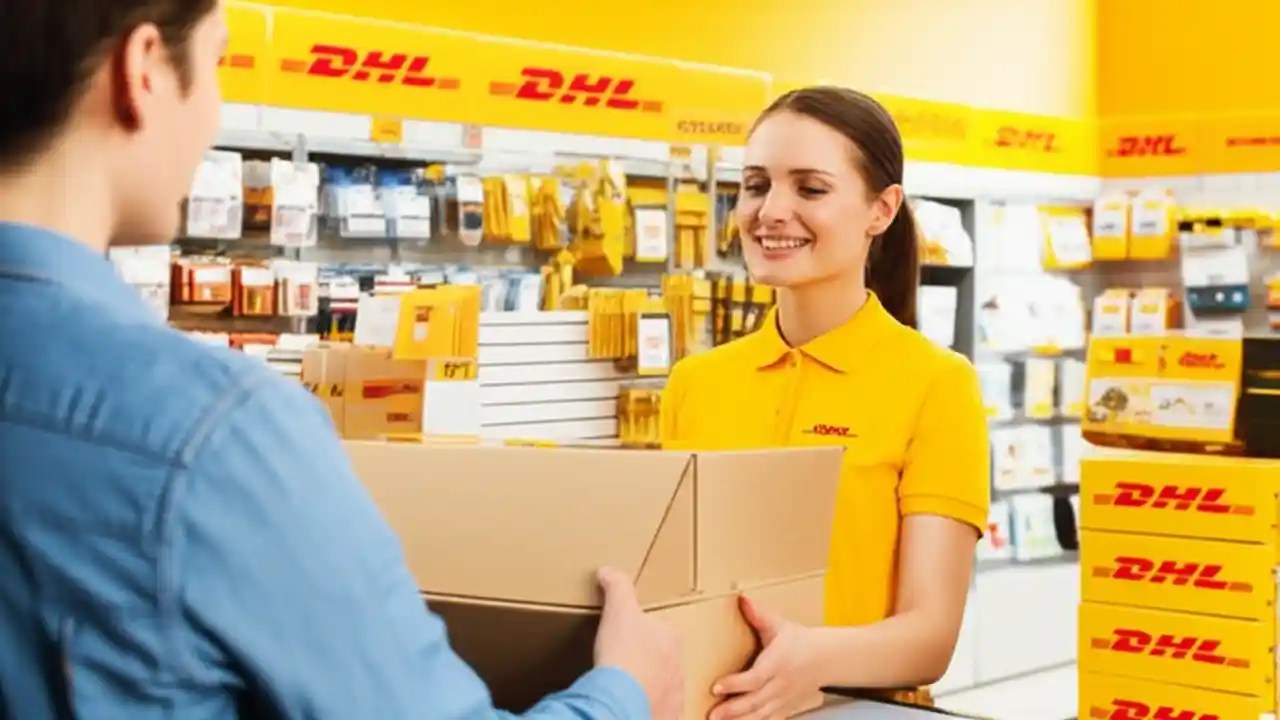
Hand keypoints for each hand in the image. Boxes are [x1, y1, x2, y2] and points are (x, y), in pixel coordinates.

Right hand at [594, 567, 683, 719]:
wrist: (622, 700)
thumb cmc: (624, 654)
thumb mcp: (618, 609)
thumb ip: (617, 586)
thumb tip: (608, 571)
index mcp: (671, 638)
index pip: (660, 629)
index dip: (642, 631)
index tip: (627, 636)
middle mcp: (678, 667)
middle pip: (663, 660)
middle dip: (648, 661)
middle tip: (624, 663)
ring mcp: (674, 695)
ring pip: (663, 687)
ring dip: (648, 686)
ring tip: (626, 688)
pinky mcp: (666, 716)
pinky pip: (659, 711)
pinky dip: (647, 708)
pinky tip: (632, 706)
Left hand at [709, 595, 819, 719]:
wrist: (826, 659)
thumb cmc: (799, 641)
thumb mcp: (779, 625)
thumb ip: (759, 614)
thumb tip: (742, 598)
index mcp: (777, 664)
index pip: (755, 678)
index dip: (735, 684)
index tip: (716, 687)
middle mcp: (780, 685)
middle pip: (755, 702)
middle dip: (732, 710)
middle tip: (712, 714)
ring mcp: (783, 699)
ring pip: (761, 715)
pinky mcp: (785, 708)